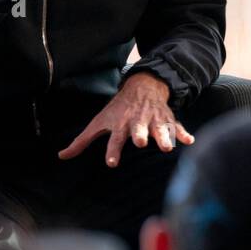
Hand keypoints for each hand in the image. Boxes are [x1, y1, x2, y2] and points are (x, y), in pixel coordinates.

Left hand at [58, 72, 193, 166]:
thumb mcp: (98, 123)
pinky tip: (190, 141)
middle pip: (139, 130)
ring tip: (167, 148)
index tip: (112, 162)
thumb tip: (61, 156)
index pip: (115, 139)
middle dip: (141, 135)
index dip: (113, 150)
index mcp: (121, 125)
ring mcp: (154, 121)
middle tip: (141, 143)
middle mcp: (138, 123)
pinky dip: (183, 133)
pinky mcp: (168, 120)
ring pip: (160, 129)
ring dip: (164, 137)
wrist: (142, 87)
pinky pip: (177, 127)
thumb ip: (82, 142)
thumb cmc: (117, 110)